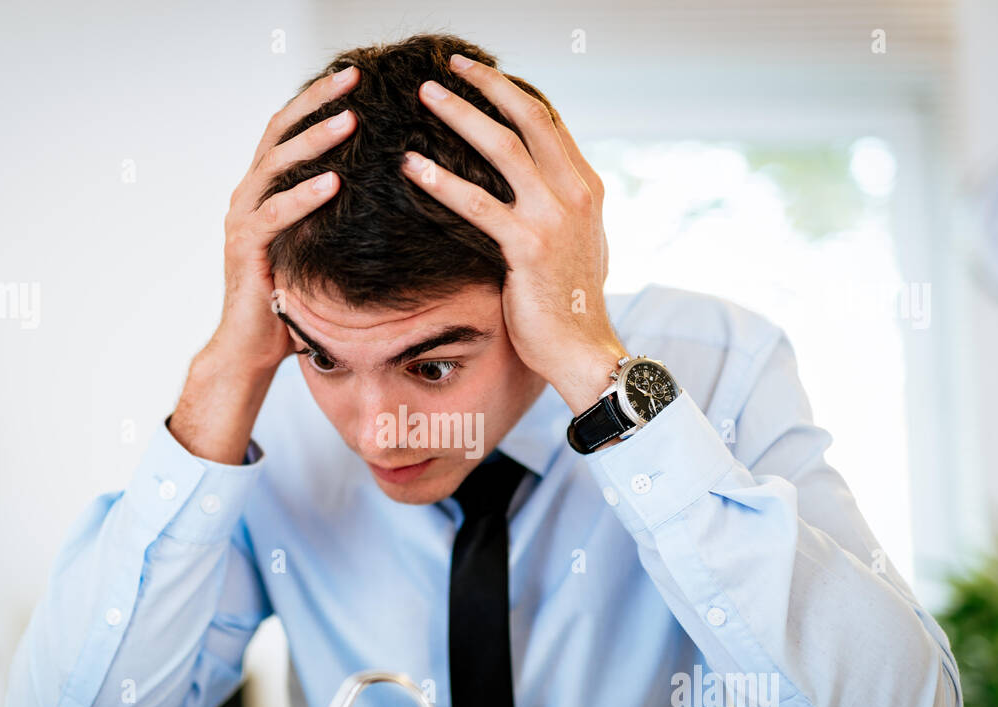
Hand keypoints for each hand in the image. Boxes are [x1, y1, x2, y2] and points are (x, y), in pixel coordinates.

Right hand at [171, 66, 358, 463]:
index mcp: (266, 187)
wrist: (252, 347)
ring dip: (314, 141)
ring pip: (276, 165)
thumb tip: (391, 198)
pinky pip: (274, 214)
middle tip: (354, 79)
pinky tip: (334, 183)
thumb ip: (339, 218)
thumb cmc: (292, 298)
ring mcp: (242, 218)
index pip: (291, 128)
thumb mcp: (321, 247)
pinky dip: (303, 196)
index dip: (320, 99)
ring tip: (349, 121)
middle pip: (280, 131)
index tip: (358, 77)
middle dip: (318, 103)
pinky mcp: (245, 248)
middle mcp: (249, 194)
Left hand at [400, 53, 625, 414]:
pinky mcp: (528, 246)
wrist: (582, 349)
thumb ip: (557, 211)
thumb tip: (532, 191)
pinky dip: (441, 180)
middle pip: (528, 117)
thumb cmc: (569, 303)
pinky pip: (477, 202)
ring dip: (460, 115)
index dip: (512, 93)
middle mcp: (575, 193)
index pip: (549, 122)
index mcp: (586, 187)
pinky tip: (411, 166)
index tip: (479, 75)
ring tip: (426, 96)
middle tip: (450, 65)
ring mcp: (554, 217)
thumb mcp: (575, 244)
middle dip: (487, 85)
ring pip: (502, 147)